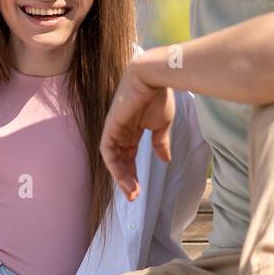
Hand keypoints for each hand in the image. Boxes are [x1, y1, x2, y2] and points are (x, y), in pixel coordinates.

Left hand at [98, 60, 174, 200]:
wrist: (153, 77)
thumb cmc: (159, 96)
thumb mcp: (162, 125)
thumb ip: (160, 143)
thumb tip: (165, 160)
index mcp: (133, 130)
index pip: (129, 156)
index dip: (134, 173)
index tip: (141, 190)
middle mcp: (121, 131)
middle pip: (120, 161)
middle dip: (127, 180)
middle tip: (134, 197)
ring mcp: (114, 129)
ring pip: (113, 159)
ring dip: (121, 177)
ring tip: (132, 193)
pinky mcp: (111, 126)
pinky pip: (108, 151)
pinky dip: (115, 166)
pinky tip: (125, 178)